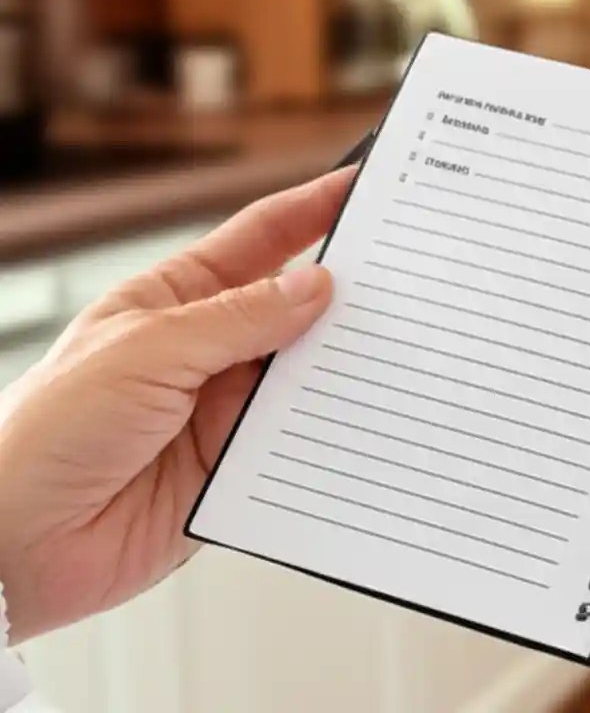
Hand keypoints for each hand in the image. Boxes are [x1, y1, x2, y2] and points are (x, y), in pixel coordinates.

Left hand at [0, 168, 352, 642]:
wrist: (19, 543)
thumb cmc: (49, 430)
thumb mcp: (148, 351)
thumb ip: (239, 320)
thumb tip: (316, 287)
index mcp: (173, 299)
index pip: (260, 239)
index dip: (313, 209)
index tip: (366, 188)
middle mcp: (206, 349)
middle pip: (293, 307)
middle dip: (348, 292)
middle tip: (408, 277)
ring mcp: (223, 408)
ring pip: (305, 375)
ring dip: (343, 366)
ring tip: (399, 348)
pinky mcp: (237, 465)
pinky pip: (300, 439)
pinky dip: (332, 430)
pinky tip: (364, 418)